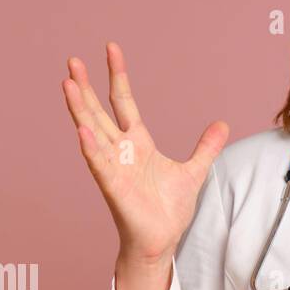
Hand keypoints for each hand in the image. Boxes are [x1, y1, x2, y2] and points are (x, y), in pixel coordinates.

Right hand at [62, 41, 228, 265]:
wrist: (162, 241)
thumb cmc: (169, 210)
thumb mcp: (194, 172)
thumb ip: (205, 147)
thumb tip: (222, 125)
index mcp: (138, 143)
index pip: (123, 102)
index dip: (117, 76)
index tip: (111, 49)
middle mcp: (121, 151)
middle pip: (99, 111)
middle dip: (85, 86)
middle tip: (72, 61)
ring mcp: (114, 167)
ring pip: (92, 131)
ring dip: (79, 108)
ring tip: (67, 83)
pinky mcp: (113, 187)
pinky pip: (99, 164)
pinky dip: (90, 147)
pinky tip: (81, 129)